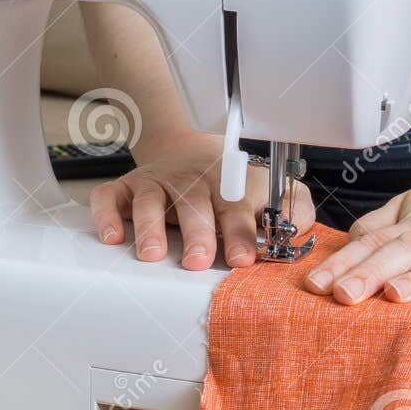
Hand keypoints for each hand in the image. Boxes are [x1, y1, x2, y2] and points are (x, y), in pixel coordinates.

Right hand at [89, 140, 314, 269]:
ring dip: (150, 226)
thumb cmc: (231, 182)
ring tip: (153, 254)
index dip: (240, 233)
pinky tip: (112, 236)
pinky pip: (110, 196)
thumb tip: (304, 228)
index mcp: (229, 183)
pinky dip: (107, 215)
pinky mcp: (128, 187)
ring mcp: (157, 183)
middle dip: (197, 233)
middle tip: (198, 260)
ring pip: (150, 200)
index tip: (243, 258)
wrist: (189, 148)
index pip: (236, 207)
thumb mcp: (268, 188)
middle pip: (194, 204)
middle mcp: (192, 181)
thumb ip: (294, 207)